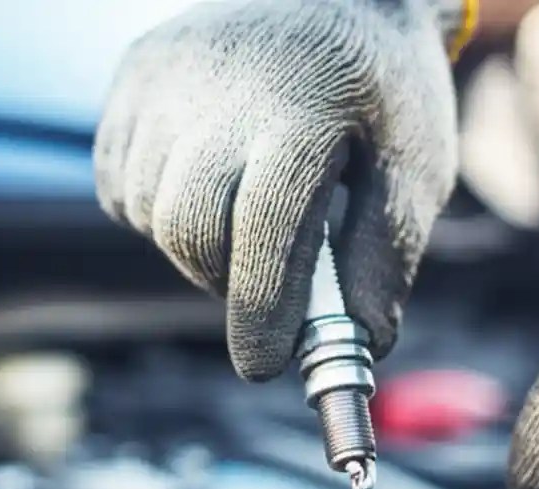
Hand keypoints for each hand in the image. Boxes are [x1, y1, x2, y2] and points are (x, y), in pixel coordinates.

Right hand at [94, 0, 467, 379]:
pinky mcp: (136, 72)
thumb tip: (362, 344)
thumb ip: (386, 258)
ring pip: (151, 212)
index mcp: (305, 110)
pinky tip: (211, 183)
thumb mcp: (416, 169)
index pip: (262, 231)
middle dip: (228, 283)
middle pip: (190, 229)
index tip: (266, 366)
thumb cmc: (387, 89)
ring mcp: (167, 74)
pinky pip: (122, 180)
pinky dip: (159, 208)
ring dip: (196, 245)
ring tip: (249, 215)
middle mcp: (220, 86)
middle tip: (268, 289)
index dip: (260, 312)